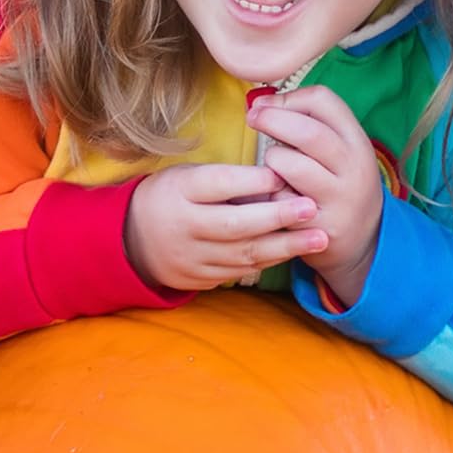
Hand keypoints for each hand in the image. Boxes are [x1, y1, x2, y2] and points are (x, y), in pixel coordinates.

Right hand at [125, 162, 327, 291]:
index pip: (217, 184)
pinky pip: (240, 271)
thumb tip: (276, 178)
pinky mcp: (199, 278)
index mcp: (178, 191)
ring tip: (319, 237)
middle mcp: (183, 226)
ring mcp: (191, 257)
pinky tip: (293, 252)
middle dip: (278, 217)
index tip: (282, 174)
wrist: (132, 240)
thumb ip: (223, 178)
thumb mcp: (186, 176)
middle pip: (234, 224)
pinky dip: (268, 260)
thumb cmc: (171, 197)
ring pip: (243, 253)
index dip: (251, 181)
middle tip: (312, 208)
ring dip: (285, 246)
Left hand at [248, 86, 383, 304]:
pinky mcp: (319, 226)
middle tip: (252, 119)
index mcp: (357, 140)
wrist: (364, 240)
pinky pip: (281, 202)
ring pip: (291, 166)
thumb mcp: (339, 151)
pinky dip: (270, 195)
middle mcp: (353, 167)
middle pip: (307, 132)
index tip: (266, 104)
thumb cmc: (337, 184)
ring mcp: (339, 198)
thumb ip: (309, 124)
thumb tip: (260, 102)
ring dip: (272, 159)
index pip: (324, 101)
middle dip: (272, 120)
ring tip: (272, 165)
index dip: (289, 97)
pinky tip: (274, 196)